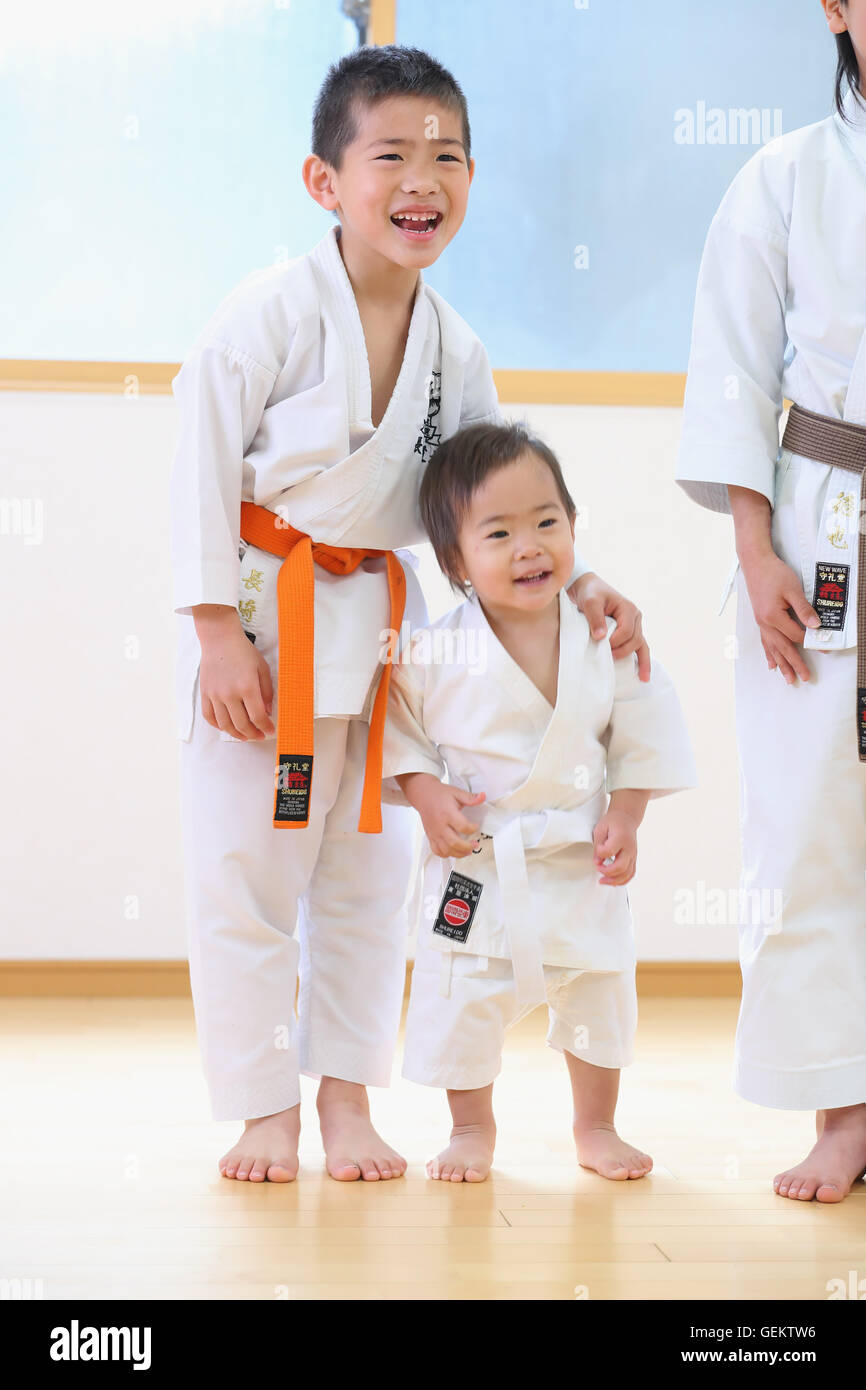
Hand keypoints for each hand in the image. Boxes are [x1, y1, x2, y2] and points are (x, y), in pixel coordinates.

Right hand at [196, 611, 274, 739]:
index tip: (270, 730)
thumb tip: (267, 711)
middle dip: (253, 734)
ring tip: (244, 735)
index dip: (266, 727)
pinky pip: (209, 716)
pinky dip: (217, 725)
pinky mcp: (205, 693)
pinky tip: (226, 726)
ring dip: (236, 733)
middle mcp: (230, 694)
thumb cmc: (243, 651)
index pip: (258, 716)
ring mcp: (215, 695)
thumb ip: (266, 691)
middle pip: (242, 724)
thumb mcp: (262, 668)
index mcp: (247, 687)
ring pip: (225, 724)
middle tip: (259, 735)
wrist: (219, 639)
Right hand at [399, 775, 486, 857]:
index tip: (476, 826)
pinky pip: (437, 851)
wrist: (423, 796)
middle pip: (454, 842)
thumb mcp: (456, 793)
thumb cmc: (438, 795)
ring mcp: (434, 833)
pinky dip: (446, 855)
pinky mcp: (431, 837)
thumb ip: (470, 798)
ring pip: (446, 850)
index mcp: (447, 813)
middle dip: (467, 847)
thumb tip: (482, 796)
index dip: (472, 829)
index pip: (462, 826)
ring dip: (459, 853)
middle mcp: (440, 825)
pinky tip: (454, 852)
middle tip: (475, 844)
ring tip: (468, 851)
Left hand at [567, 572, 650, 681]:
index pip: (627, 631)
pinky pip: (639, 648)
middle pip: (635, 640)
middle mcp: (636, 618)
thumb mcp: (590, 602)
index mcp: (628, 609)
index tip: (601, 644)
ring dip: (640, 661)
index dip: (616, 641)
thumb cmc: (590, 593)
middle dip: (623, 651)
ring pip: (640, 646)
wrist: (588, 588)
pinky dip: (643, 662)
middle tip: (607, 658)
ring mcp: (635, 626)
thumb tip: (601, 637)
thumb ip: (595, 617)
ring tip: (642, 678)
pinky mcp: (629, 633)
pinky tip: (643, 676)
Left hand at [592, 810, 638, 885]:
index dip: (600, 854)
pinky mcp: (634, 859)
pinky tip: (612, 881)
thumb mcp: (600, 829)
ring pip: (627, 874)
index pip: (609, 851)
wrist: (626, 818)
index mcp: (621, 837)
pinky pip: (630, 874)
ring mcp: (633, 855)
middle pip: (620, 867)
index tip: (596, 853)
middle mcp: (629, 848)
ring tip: (602, 881)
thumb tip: (597, 862)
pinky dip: (622, 881)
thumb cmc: (612, 823)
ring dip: (614, 880)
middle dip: (607, 872)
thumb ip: (598, 846)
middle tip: (597, 869)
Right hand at [740, 550, 819, 683]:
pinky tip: (771, 664)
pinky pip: (764, 642)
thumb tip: (814, 626)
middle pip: (782, 648)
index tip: (823, 649)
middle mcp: (765, 623)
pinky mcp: (760, 620)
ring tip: (787, 679)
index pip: (796, 635)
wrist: (755, 563)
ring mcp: (761, 623)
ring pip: (772, 649)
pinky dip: (769, 654)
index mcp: (773, 617)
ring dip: (781, 665)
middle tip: (803, 678)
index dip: (810, 643)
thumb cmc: (774, 574)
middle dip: (794, 665)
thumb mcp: (793, 589)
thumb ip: (804, 609)